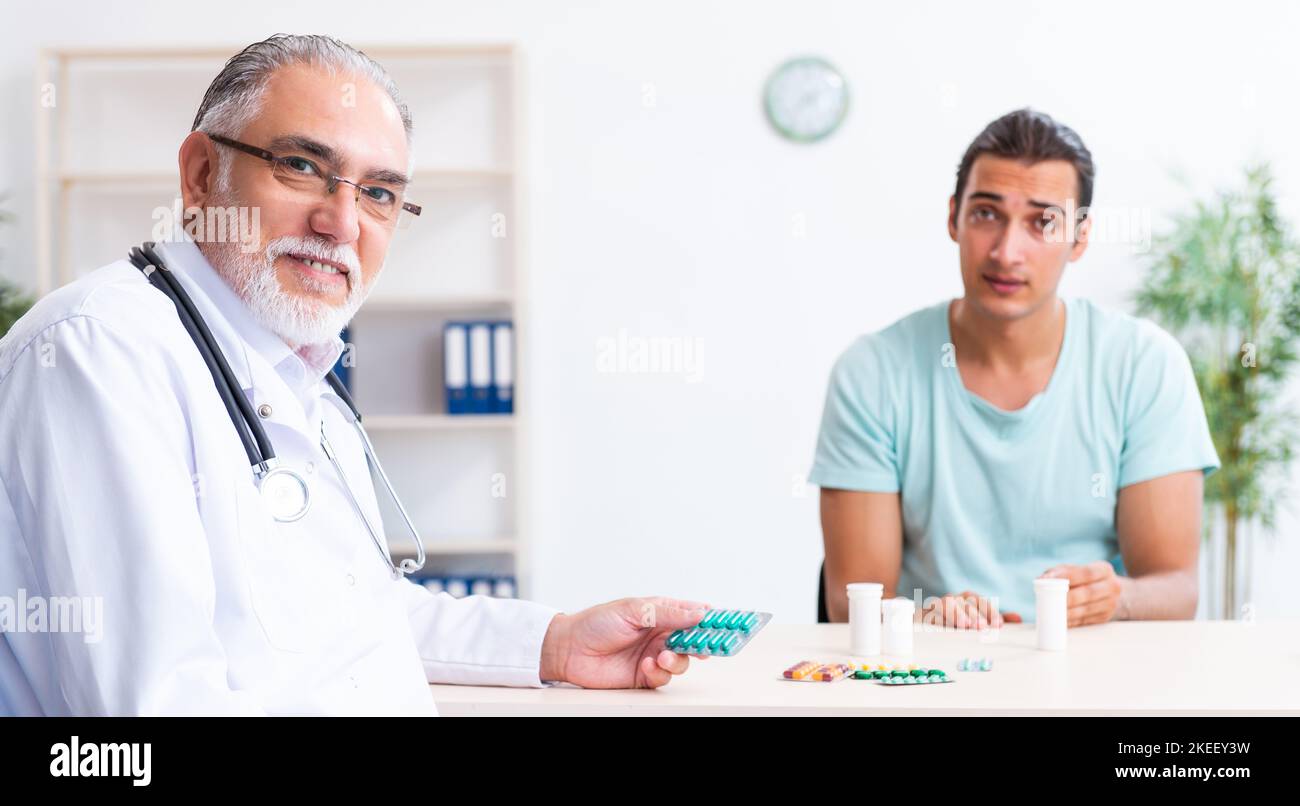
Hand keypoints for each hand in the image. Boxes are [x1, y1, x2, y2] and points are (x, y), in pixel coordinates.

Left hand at [539, 597, 710, 688]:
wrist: (568, 649)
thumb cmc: (596, 623)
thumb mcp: (634, 609)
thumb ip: (668, 612)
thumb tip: (699, 612)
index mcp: (661, 613)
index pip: (693, 614)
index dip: (712, 619)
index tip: (730, 622)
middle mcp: (660, 634)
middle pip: (694, 640)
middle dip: (703, 643)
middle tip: (707, 646)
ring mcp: (654, 655)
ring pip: (681, 661)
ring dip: (676, 659)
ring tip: (662, 656)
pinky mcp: (644, 676)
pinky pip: (663, 677)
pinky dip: (659, 672)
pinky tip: (648, 665)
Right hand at [921, 590, 1021, 629]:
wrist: (929, 622)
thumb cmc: (958, 623)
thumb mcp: (980, 622)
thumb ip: (997, 620)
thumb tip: (1018, 618)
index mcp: (967, 599)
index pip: (979, 600)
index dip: (990, 611)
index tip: (998, 624)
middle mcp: (953, 599)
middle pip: (964, 601)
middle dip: (975, 614)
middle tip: (982, 627)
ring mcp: (938, 605)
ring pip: (947, 603)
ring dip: (957, 613)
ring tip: (964, 625)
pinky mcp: (924, 614)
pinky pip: (930, 612)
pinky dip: (937, 617)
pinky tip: (944, 626)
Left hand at [1040, 562, 1123, 625]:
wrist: (1112, 593)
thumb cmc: (1085, 579)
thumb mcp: (1077, 570)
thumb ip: (1060, 571)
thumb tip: (1043, 578)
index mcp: (1105, 569)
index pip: (1086, 573)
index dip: (1067, 576)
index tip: (1049, 580)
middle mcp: (1112, 586)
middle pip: (1088, 593)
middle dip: (1067, 597)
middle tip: (1049, 600)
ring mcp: (1111, 604)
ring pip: (1086, 609)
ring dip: (1067, 612)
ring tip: (1051, 612)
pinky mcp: (1105, 618)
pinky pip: (1085, 621)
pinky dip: (1071, 621)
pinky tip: (1059, 621)